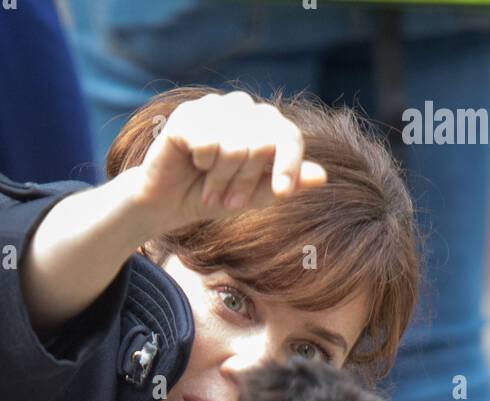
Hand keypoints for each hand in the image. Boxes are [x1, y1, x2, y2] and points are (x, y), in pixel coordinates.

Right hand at [133, 90, 325, 235]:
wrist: (166, 205)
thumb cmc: (213, 198)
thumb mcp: (252, 197)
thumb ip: (283, 185)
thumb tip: (322, 176)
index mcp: (262, 124)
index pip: (288, 136)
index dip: (289, 164)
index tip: (282, 193)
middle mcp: (241, 108)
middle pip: (262, 143)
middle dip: (246, 182)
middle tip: (229, 202)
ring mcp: (213, 107)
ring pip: (236, 145)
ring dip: (222, 179)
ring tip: (210, 190)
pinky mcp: (187, 115)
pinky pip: (208, 143)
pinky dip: (202, 164)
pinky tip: (192, 165)